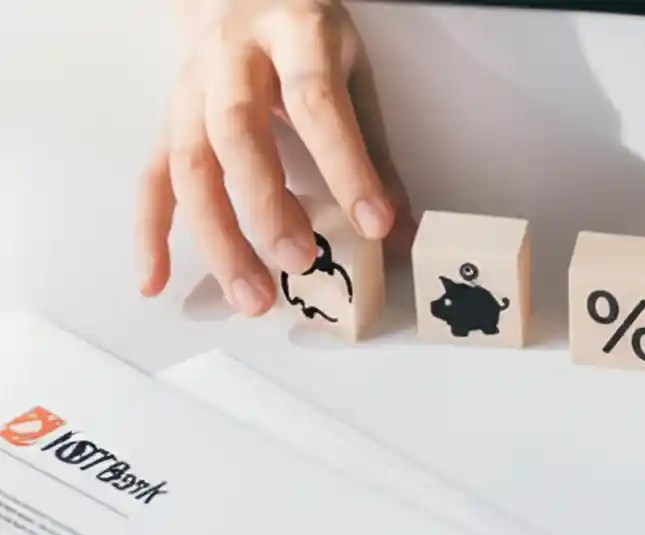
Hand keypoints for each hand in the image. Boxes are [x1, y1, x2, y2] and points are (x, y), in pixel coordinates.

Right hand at [136, 0, 411, 314]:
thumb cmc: (308, 39)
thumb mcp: (353, 74)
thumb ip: (374, 151)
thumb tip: (401, 234)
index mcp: (295, 36)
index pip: (317, 104)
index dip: (346, 167)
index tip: (375, 224)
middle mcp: (233, 59)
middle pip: (237, 133)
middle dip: (267, 205)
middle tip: (300, 262)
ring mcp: (191, 88)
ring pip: (189, 164)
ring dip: (218, 237)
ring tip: (252, 296)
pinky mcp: (167, 118)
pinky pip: (152, 177)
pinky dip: (151, 233)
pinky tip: (155, 281)